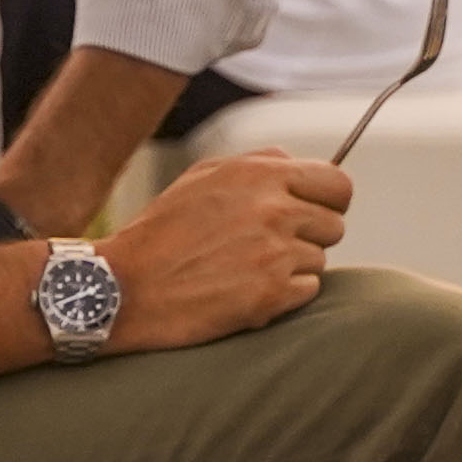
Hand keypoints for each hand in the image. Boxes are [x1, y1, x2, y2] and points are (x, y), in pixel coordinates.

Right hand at [96, 149, 354, 346]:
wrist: (122, 289)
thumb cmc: (161, 233)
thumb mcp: (202, 178)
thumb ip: (258, 164)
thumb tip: (297, 164)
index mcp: (261, 175)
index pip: (338, 185)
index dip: (330, 201)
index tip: (317, 213)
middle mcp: (274, 210)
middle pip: (334, 226)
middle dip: (309, 237)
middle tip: (268, 248)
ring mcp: (275, 254)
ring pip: (319, 261)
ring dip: (292, 268)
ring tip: (245, 270)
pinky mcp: (271, 296)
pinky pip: (307, 292)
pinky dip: (284, 296)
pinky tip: (245, 291)